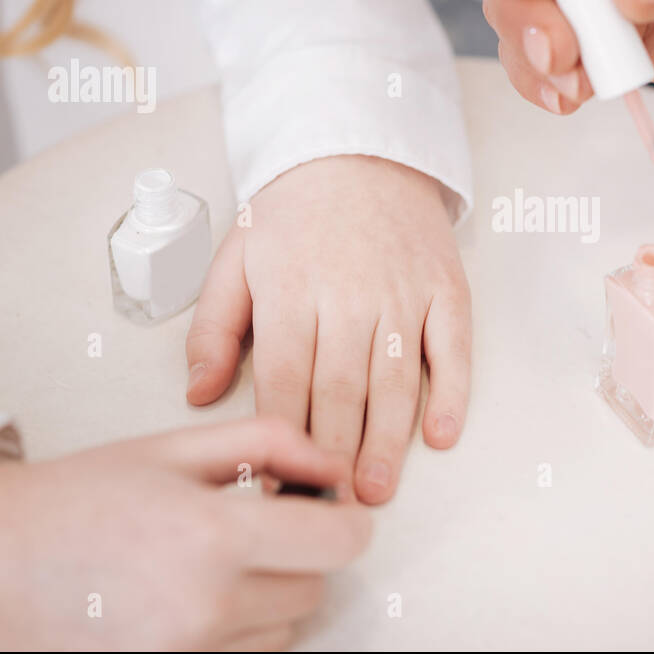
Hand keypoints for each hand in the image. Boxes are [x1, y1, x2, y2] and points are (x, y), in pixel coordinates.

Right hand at [0, 418, 370, 649]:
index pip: (341, 543)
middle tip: (246, 528)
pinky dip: (235, 633)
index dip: (346, 521)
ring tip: (201, 565)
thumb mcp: (176, 448)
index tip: (332, 510)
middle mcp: (206, 609)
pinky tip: (189, 600)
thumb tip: (336, 467)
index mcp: (212, 537)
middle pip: (315, 588)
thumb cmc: (76, 503)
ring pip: (284, 629)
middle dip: (297, 555)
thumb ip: (272, 442)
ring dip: (266, 597)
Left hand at [185, 155, 471, 503]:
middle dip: (334, 452)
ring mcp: (404, 292)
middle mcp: (350, 293)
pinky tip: (440, 435)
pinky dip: (452, 394)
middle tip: (327, 503)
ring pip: (397, 379)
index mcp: (291, 288)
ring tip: (375, 489)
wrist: (360, 150)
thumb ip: (214, 327)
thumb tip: (199, 394)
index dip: (280, 436)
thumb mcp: (235, 257)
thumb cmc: (294, 211)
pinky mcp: (446, 288)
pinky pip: (454, 349)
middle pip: (342, 388)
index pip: (284, 378)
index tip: (274, 482)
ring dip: (387, 440)